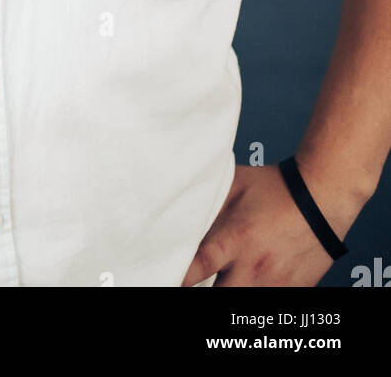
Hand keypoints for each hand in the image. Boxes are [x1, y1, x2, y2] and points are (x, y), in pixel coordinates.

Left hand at [180, 162, 363, 286]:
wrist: (322, 198)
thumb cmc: (276, 188)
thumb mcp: (235, 185)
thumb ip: (208, 202)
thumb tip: (181, 211)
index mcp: (234, 239)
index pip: (195, 269)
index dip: (178, 276)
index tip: (168, 273)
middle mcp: (253, 267)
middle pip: (217, 296)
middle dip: (204, 291)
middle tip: (198, 281)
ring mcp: (274, 283)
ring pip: (242, 305)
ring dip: (229, 292)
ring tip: (226, 279)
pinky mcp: (292, 291)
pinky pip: (267, 304)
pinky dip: (254, 297)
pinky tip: (249, 282)